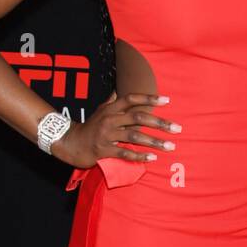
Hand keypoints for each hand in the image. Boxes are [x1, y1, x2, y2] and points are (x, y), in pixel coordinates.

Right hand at [52, 92, 179, 168]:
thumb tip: (117, 89)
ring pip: (134, 136)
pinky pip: (124, 153)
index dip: (149, 98)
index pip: (132, 99)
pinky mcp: (103, 151)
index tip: (167, 100)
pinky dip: (139, 156)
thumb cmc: (89, 126)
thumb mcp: (100, 110)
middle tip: (177, 128)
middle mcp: (110, 119)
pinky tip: (152, 158)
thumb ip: (111, 101)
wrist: (68, 142)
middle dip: (160, 123)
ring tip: (170, 146)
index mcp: (111, 109)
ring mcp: (106, 135)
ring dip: (154, 141)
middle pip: (138, 117)